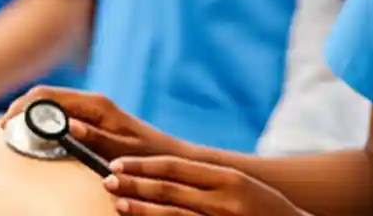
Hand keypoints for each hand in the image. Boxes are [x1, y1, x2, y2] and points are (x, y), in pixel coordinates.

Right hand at [1, 88, 188, 160]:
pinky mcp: (92, 117)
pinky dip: (42, 118)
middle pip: (45, 95)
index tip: (7, 124)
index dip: (23, 106)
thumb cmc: (146, 155)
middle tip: (5, 129)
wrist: (167, 155)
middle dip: (22, 107)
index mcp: (95, 104)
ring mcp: (92, 108)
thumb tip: (67, 126)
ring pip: (51, 102)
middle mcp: (92, 101)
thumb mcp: (119, 149)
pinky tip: (34, 133)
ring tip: (13, 131)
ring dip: (30, 113)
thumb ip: (94, 137)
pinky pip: (60, 111)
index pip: (48, 95)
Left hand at [104, 156, 304, 215]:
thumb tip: (167, 172)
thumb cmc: (266, 210)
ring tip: (117, 202)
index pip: (176, 166)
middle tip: (106, 178)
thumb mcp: (241, 187)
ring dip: (141, 208)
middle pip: (169, 188)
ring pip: (172, 213)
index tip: (118, 162)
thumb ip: (210, 180)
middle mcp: (224, 198)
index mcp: (228, 178)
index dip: (144, 164)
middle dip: (135, 183)